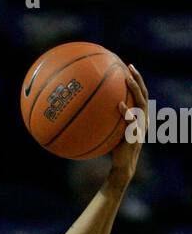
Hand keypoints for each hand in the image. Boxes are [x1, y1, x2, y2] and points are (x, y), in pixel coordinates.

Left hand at [111, 64, 148, 182]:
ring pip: (141, 105)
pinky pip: (132, 122)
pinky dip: (127, 113)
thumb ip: (107, 118)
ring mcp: (140, 128)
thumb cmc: (114, 148)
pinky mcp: (136, 137)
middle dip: (138, 80)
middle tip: (129, 68)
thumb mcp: (111, 130)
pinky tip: (119, 105)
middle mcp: (143, 120)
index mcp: (139, 116)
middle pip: (143, 95)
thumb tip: (89, 106)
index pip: (141, 94)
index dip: (137, 80)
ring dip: (135, 91)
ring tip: (127, 80)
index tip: (128, 66)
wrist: (121, 167)